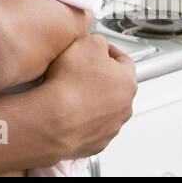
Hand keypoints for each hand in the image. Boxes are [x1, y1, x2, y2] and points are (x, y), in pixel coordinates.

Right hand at [32, 34, 136, 164]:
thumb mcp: (87, 43)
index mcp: (127, 82)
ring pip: (104, 108)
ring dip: (91, 100)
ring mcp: (110, 127)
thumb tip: (98, 43)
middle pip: (115, 86)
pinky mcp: (96, 142)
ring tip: (70, 92)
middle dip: (99, 77)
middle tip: (79, 71)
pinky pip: (91, 126)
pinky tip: (67, 110)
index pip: (124, 60)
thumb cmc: (70, 84)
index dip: (108, 51)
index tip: (96, 50)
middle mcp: (124, 107)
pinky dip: (82, 118)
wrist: (54, 119)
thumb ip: (99, 40)